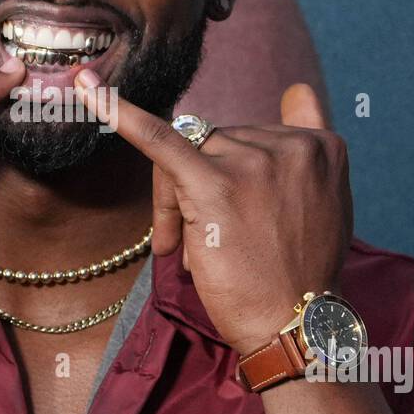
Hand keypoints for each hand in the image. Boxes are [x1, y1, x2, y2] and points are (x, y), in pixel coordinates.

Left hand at [75, 74, 351, 353]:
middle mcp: (291, 144)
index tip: (232, 211)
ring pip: (186, 155)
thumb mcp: (325, 198)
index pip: (249, 135)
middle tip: (198, 249)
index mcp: (319, 144)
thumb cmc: (299, 273)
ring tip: (191, 253)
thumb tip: (296, 88)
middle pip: (213, 142)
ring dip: (176, 205)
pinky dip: (119, 114)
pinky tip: (89, 90)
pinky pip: (160, 139)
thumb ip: (304, 147)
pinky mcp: (214, 184)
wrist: (296, 325)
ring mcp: (253, 160)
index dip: (229, 173)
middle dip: (195, 192)